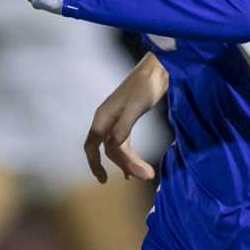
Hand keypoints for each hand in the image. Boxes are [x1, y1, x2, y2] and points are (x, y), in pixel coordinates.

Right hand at [85, 53, 168, 183]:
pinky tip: (135, 166)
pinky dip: (129, 155)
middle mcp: (107, 120)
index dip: (95, 164)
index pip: (93, 146)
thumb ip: (124, 126)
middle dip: (125, 164)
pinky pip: (123, 142)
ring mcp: (116, 120)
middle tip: (145, 176)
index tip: (104, 180)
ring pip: (117, 147)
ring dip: (129, 162)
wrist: (157, 68)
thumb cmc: (146, 85)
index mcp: (104, 117)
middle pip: (109, 150)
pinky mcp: (127, 119)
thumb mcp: (136, 106)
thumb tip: (113, 146)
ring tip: (146, 174)